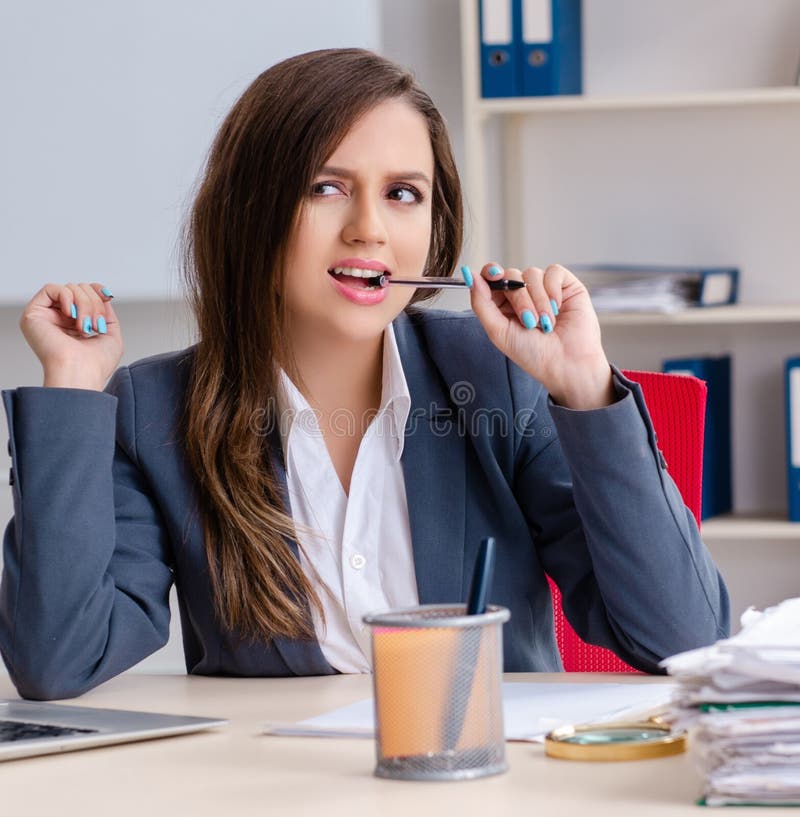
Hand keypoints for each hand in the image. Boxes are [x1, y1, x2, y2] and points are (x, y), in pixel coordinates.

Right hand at [20, 283, 122, 390]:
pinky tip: (71, 315)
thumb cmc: (96, 364)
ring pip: (69, 288)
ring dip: (84, 304)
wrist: (81, 373)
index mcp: (74, 325)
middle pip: (80, 289)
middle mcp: (59, 320)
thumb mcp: (111, 336)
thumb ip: (106, 314)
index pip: (84, 294)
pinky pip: (51, 288)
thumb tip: (102, 295)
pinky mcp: (34, 314)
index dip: (97, 290)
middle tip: (95, 325)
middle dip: (94, 303)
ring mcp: (46, 316)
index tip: (107, 297)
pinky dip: (67, 297)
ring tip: (85, 326)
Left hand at [466, 263, 614, 409]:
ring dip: (537, 300)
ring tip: (545, 323)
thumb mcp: (498, 331)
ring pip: (532, 274)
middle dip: (518, 298)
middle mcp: (523, 295)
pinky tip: (558, 307)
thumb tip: (471, 276)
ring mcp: (544, 289)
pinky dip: (553, 289)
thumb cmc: (532, 354)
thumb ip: (481, 303)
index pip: (492, 278)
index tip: (493, 275)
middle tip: (529, 321)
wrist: (566, 363)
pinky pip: (554, 271)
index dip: (490, 272)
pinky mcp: (566, 286)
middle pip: (511, 275)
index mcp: (503, 305)